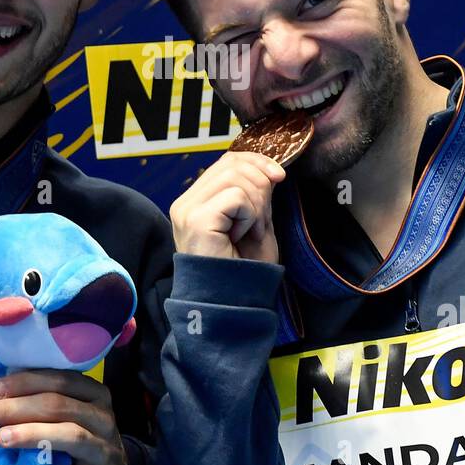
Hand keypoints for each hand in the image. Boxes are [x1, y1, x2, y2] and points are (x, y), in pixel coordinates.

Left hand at [0, 369, 127, 464]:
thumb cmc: (78, 439)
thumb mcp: (68, 415)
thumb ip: (33, 400)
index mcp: (94, 395)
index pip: (61, 380)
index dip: (26, 382)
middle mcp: (103, 419)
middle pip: (60, 406)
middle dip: (17, 408)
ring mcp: (104, 452)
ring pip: (71, 437)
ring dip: (32, 435)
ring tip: (0, 438)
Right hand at [170, 151, 285, 262]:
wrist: (232, 303)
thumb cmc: (242, 269)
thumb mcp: (254, 222)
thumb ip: (256, 194)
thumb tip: (268, 168)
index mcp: (195, 201)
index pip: (226, 162)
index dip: (256, 162)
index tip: (279, 177)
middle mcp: (185, 203)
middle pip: (232, 164)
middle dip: (260, 185)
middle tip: (260, 220)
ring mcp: (187, 211)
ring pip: (235, 177)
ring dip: (255, 204)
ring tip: (249, 231)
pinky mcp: (196, 220)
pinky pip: (236, 197)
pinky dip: (249, 215)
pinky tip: (241, 236)